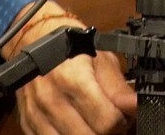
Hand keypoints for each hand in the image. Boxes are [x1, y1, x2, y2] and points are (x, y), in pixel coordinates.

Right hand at [1, 2, 136, 133]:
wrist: (35, 39)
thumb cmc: (72, 47)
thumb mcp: (101, 59)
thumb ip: (119, 88)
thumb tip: (137, 107)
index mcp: (73, 80)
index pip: (106, 122)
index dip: (121, 122)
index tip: (122, 116)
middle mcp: (51, 99)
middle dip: (105, 132)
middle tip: (108, 119)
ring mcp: (36, 114)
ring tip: (92, 122)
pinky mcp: (27, 124)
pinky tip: (75, 126)